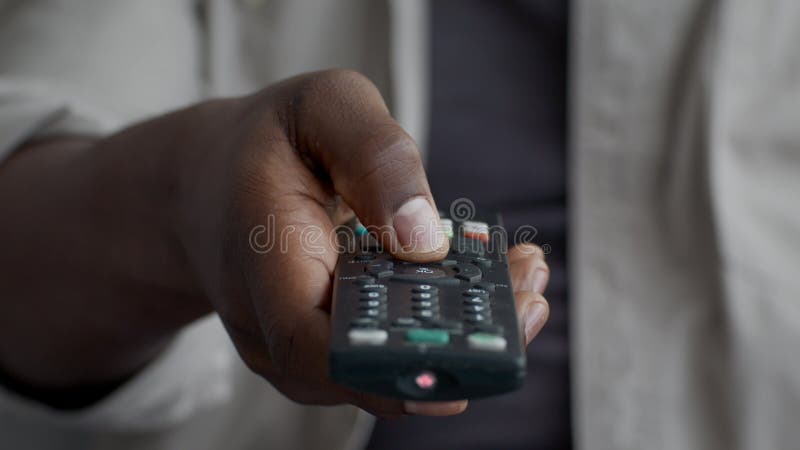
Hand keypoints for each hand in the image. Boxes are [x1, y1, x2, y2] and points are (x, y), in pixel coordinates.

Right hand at [0, 70, 549, 414]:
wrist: (209, 184)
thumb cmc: (268, 142)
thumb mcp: (322, 107)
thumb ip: (372, 155)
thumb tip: (424, 238)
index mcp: (264, 259)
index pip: (311, 343)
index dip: (385, 367)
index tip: (462, 364)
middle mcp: (275, 322)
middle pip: (363, 369)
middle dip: (457, 348)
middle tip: (531, 299)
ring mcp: (297, 343)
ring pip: (380, 367)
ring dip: (461, 338)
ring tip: (524, 283)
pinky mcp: (324, 341)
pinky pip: (382, 348)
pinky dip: (441, 325)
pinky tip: (490, 285)